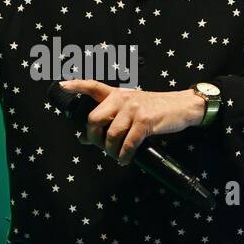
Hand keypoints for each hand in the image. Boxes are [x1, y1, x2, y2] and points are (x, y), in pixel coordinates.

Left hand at [59, 79, 204, 164]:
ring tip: (117, 156)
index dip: (76, 86)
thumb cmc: (155, 109)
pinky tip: (126, 158)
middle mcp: (122, 98)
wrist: (181, 106)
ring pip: (111, 134)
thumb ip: (110, 119)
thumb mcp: (131, 110)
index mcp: (117, 94)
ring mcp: (134, 109)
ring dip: (111, 150)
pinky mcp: (145, 120)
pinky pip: (128, 143)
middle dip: (94, 137)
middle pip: (94, 118)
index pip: (93, 86)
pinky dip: (124, 155)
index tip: (62, 85)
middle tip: (101, 147)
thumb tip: (84, 138)